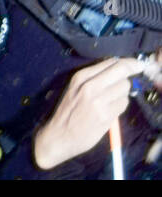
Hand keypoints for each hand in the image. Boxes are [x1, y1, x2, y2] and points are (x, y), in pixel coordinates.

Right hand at [32, 57, 147, 169]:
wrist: (60, 134)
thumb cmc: (68, 110)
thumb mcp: (75, 87)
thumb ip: (94, 77)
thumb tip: (120, 67)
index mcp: (80, 76)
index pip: (112, 62)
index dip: (128, 63)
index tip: (136, 65)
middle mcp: (90, 85)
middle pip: (122, 72)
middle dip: (128, 76)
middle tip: (128, 81)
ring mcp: (99, 101)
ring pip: (125, 88)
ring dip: (123, 93)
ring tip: (111, 100)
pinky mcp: (106, 115)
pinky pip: (124, 104)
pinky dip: (120, 106)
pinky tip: (110, 110)